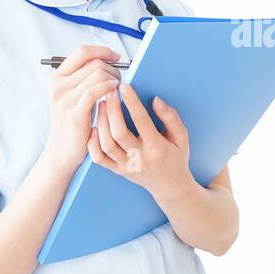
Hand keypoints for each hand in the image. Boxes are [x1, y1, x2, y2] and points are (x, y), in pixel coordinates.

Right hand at [43, 45, 122, 175]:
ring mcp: (64, 100)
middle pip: (94, 63)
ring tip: (117, 89)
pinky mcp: (74, 114)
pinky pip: (96, 91)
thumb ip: (83, 77)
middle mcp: (57, 86)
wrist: (63, 151)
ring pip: (98, 75)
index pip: (82, 52)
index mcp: (56, 78)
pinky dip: (109, 88)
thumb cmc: (74, 122)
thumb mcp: (72, 95)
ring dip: (114, 79)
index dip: (102, 51)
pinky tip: (114, 92)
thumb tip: (106, 59)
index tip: (116, 56)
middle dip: (112, 68)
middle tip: (119, 80)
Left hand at [89, 84, 195, 203]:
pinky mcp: (117, 171)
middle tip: (109, 92)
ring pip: (106, 144)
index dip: (132, 102)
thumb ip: (171, 117)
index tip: (125, 86)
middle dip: (112, 109)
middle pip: (119, 132)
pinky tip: (94, 128)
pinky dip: (92, 143)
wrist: (170, 186)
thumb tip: (155, 100)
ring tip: (101, 105)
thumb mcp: (182, 137)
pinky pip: (99, 158)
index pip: (142, 121)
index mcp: (157, 148)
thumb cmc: (176, 157)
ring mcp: (126, 166)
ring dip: (101, 122)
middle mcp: (140, 158)